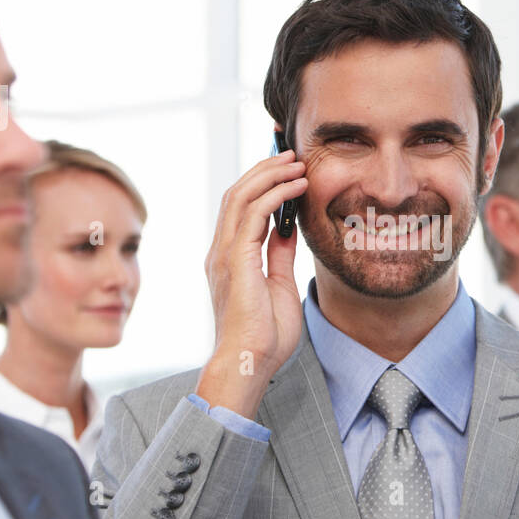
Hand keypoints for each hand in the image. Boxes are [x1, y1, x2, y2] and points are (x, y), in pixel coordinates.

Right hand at [196, 149, 306, 418]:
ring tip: (297, 163)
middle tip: (293, 155)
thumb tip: (289, 230)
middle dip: (265, 169)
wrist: (250, 363)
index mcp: (230, 258)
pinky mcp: (236, 260)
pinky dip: (275, 194)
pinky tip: (296, 186)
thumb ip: (280, 256)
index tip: (287, 169)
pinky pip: (253, 214)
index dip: (261, 183)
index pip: (240, 208)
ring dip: (271, 175)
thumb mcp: (280, 286)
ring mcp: (225, 254)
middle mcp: (221, 251)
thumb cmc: (265, 336)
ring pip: (241, 197)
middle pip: (237, 194)